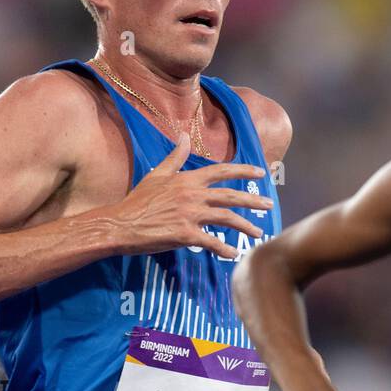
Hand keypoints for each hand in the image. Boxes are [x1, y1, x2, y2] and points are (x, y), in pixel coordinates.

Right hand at [113, 134, 273, 258]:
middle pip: (231, 197)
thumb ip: (176, 157)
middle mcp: (193, 195)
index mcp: (188, 180)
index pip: (222, 171)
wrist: (121, 223)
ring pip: (227, 219)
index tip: (261, 172)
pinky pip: (213, 243)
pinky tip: (234, 254)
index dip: (243, 171)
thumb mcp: (157, 174)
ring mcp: (190, 215)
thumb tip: (185, 137)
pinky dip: (225, 249)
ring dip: (245, 226)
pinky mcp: (185, 235)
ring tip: (259, 232)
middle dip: (253, 201)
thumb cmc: (138, 200)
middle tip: (269, 205)